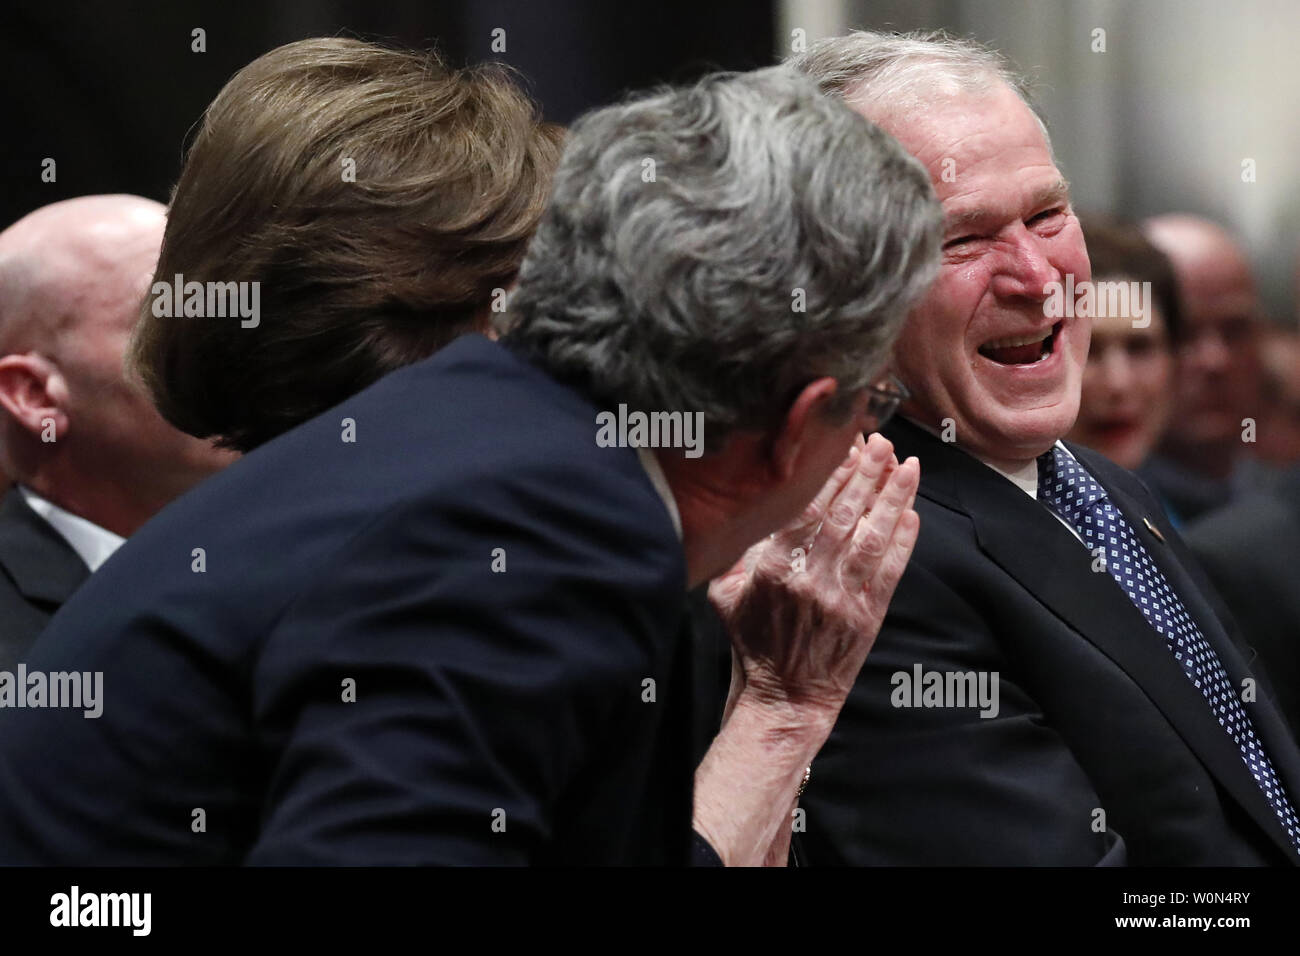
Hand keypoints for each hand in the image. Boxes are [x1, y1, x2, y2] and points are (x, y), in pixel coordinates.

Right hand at [708, 432, 919, 724]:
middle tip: (881, 441)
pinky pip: (890, 571)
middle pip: (843, 515)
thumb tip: (748, 502)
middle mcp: (811, 580)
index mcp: (774, 569)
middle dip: (866, 474)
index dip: (828, 474)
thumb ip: (737, 550)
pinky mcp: (868, 617)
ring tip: (908, 466)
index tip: (843, 445)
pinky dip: (904, 541)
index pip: (805, 509)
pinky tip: (913, 513)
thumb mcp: (726, 594)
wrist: (786, 697)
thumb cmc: (754, 642)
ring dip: (892, 499)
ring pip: (872, 538)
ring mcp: (842, 599)